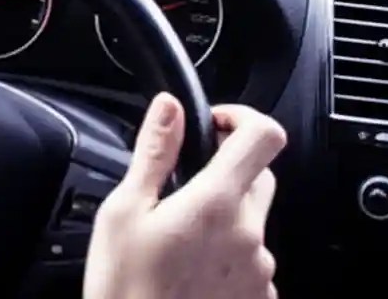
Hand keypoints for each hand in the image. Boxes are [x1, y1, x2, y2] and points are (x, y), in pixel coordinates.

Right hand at [83, 93, 286, 298]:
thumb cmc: (124, 288)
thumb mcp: (123, 211)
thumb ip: (154, 154)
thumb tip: (169, 108)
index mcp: (216, 203)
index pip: (264, 137)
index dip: (243, 118)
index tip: (216, 124)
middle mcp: (250, 235)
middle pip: (259, 178)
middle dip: (226, 172)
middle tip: (183, 190)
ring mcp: (259, 271)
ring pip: (253, 223)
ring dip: (225, 220)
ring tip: (177, 243)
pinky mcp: (259, 298)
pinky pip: (251, 262)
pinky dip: (227, 257)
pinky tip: (189, 272)